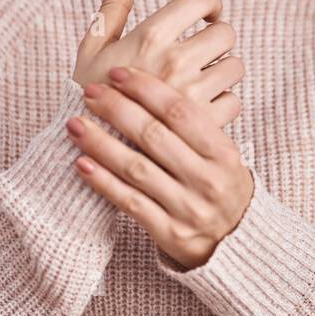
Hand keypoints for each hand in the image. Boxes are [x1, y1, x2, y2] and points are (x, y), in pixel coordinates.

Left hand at [68, 66, 254, 269]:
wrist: (239, 242)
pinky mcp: (169, 233)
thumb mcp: (223, 154)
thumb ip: (196, 124)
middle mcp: (206, 179)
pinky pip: (129, 203)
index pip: (180, 111)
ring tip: (75, 124)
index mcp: (223, 153)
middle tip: (90, 91)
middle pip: (154, 136)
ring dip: (100, 143)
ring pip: (136, 168)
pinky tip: (81, 163)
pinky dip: (103, 182)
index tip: (118, 73)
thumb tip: (151, 79)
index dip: (146, 88)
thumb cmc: (222, 185)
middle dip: (117, 109)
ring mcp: (187, 208)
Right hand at [73, 0, 242, 124]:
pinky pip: (234, 101)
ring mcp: (192, 95)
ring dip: (221, 71)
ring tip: (200, 81)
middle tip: (200, 52)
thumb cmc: (87, 96)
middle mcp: (176, 62)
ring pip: (234, 67)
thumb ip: (114, 4)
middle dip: (215, 39)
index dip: (209, 4)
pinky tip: (202, 108)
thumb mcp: (94, 47)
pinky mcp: (204, 126)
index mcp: (150, 37)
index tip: (205, 16)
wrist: (87, 155)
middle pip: (225, 32)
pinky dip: (223, 103)